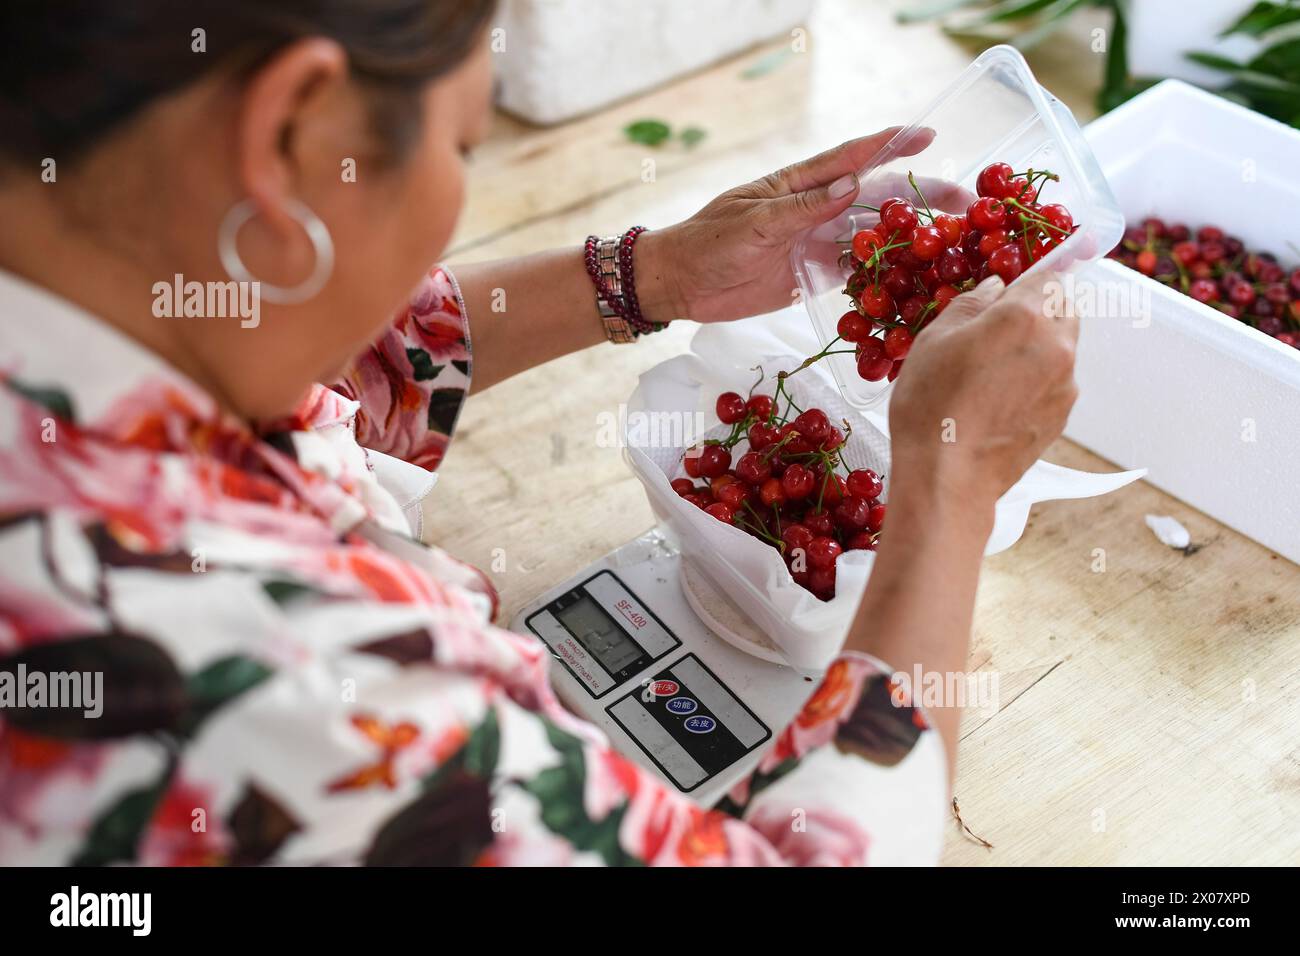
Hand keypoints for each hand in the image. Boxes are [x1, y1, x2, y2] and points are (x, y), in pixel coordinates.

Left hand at [646, 128, 941, 324]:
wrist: (681, 283)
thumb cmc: (709, 241)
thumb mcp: (755, 222)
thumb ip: (804, 208)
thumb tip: (853, 185)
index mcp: (800, 185)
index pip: (854, 159)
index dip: (891, 146)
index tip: (928, 134)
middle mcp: (815, 210)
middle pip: (876, 199)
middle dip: (918, 199)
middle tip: (962, 203)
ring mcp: (816, 243)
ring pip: (871, 236)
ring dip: (907, 238)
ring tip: (948, 242)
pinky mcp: (811, 276)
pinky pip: (854, 272)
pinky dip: (881, 274)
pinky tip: (911, 278)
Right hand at [887, 271, 1079, 517]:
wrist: (948, 478)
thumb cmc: (931, 407)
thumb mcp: (933, 341)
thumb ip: (970, 304)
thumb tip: (994, 289)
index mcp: (1025, 316)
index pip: (1049, 274)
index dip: (1026, 281)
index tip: (1005, 294)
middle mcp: (1057, 344)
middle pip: (1064, 307)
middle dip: (1038, 310)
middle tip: (996, 332)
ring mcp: (1066, 382)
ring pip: (1062, 345)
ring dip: (1038, 346)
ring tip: (993, 372)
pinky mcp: (1063, 414)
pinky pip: (1056, 380)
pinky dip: (1037, 379)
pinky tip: (999, 400)